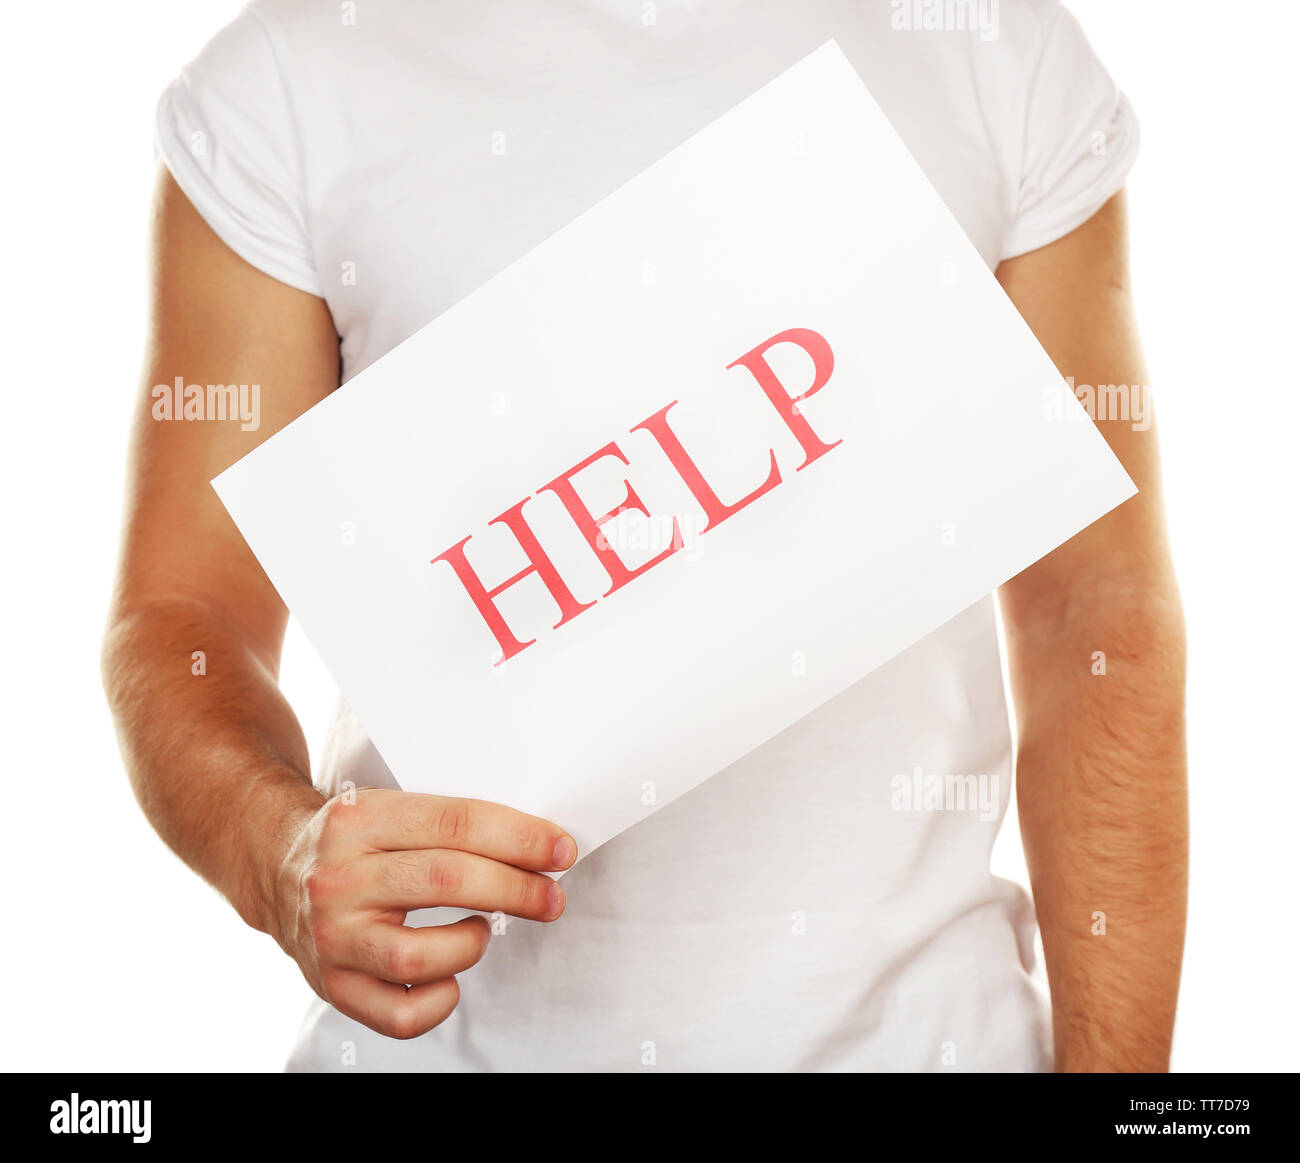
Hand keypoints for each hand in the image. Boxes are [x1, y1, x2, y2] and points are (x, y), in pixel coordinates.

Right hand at [263, 788, 575, 1038]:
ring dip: (472, 943)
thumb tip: (541, 849)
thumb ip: (456, 825)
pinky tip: (450, 974)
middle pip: (447, 881)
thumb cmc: (356, 841)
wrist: (276, 867)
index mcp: (360, 819)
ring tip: (482, 929)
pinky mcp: (331, 985)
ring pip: (420, 954)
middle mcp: (339, 877)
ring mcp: (331, 936)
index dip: (519, 838)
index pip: (455, 823)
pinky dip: (442, 999)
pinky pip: (401, 1013)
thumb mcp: (392, 808)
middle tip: (551, 896)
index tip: (560, 850)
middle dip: (516, 889)